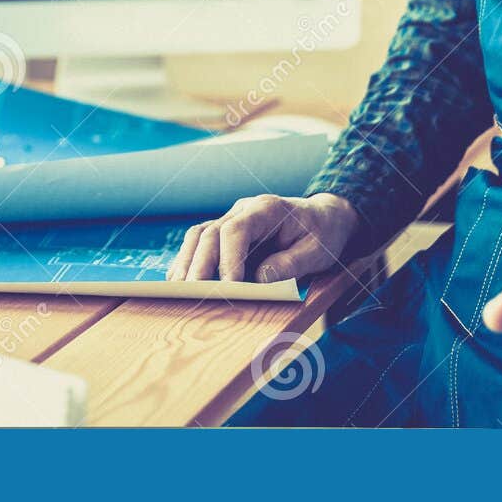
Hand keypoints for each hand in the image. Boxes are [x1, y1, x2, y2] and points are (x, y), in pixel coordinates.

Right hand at [166, 193, 359, 282]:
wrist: (325, 217)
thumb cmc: (323, 233)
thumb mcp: (318, 251)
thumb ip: (291, 264)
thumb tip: (259, 279)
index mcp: (267, 209)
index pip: (236, 230)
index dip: (228, 259)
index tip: (228, 287)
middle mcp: (244, 209)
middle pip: (210, 232)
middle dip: (199, 264)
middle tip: (192, 293)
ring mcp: (233, 218)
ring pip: (199, 235)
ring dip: (187, 261)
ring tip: (177, 288)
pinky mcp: (227, 231)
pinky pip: (200, 242)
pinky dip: (189, 260)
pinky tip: (180, 279)